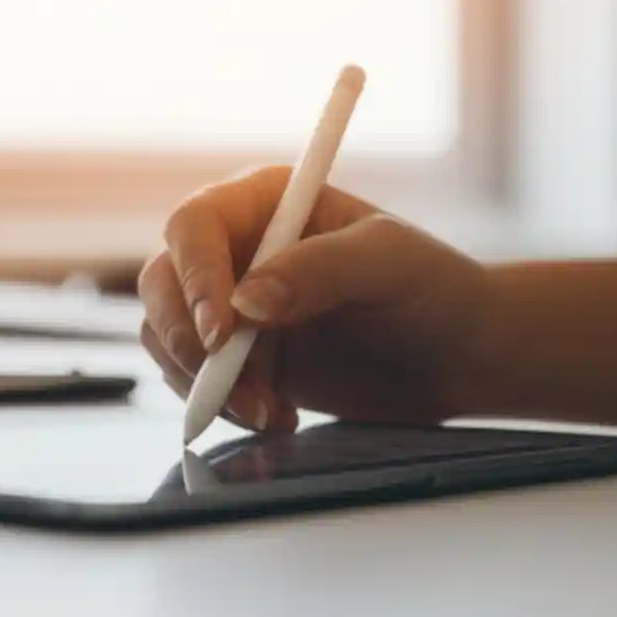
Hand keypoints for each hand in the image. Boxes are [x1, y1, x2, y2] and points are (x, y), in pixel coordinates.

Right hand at [138, 166, 488, 432]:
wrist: (455, 356)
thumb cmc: (433, 289)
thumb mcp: (388, 264)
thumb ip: (319, 271)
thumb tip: (247, 301)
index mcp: (264, 202)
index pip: (194, 226)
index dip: (195, 276)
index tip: (224, 332)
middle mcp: (234, 247)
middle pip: (161, 282)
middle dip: (188, 340)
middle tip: (233, 385)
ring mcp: (230, 305)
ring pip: (167, 335)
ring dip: (204, 381)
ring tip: (269, 409)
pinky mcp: (235, 357)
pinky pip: (190, 377)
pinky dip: (219, 403)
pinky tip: (277, 414)